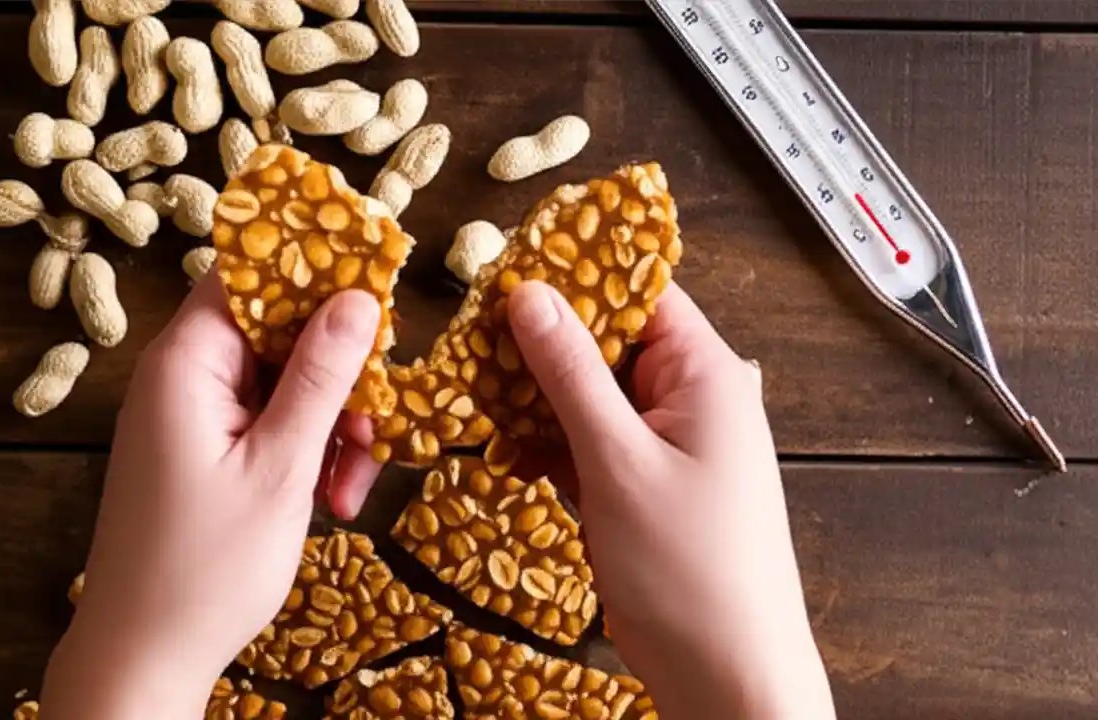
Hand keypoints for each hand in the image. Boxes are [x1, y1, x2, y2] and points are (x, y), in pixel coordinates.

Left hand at [40, 278, 382, 719]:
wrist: (143, 657)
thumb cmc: (205, 567)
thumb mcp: (280, 467)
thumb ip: (320, 378)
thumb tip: (359, 298)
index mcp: (186, 362)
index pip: (249, 272)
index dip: (313, 270)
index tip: (376, 289)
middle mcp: (183, 376)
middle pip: (278, 331)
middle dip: (337, 375)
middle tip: (374, 428)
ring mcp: (193, 415)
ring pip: (284, 383)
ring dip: (330, 424)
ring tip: (350, 487)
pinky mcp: (204, 450)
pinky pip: (268, 423)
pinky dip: (306, 453)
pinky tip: (330, 502)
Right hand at [507, 281, 835, 719]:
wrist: (724, 674)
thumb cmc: (688, 567)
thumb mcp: (618, 460)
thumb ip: (572, 374)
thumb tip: (529, 295)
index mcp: (705, 374)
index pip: (640, 292)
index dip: (577, 274)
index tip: (508, 269)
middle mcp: (689, 399)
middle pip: (607, 343)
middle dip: (542, 343)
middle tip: (472, 337)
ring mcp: (663, 446)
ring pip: (589, 396)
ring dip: (536, 398)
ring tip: (473, 392)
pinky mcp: (640, 486)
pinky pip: (587, 444)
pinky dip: (548, 445)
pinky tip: (503, 450)